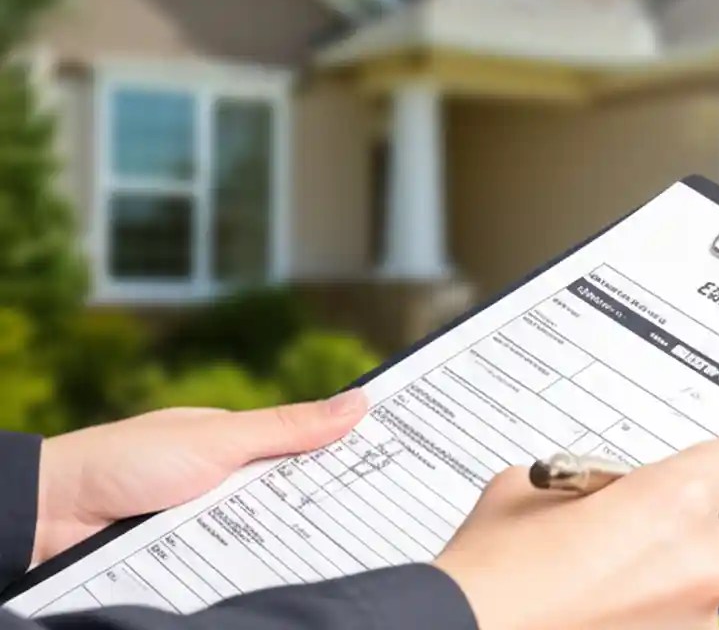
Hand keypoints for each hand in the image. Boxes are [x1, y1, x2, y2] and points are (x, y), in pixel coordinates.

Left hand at [32, 388, 367, 566]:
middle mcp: (235, 485)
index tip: (404, 465)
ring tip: (357, 552)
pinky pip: (243, 566)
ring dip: (299, 543)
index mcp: (245, 445)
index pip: (314, 451)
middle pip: (301, 500)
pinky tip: (299, 576)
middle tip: (392, 518)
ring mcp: (217, 525)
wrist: (53, 514)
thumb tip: (359, 402)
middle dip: (336, 508)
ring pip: (276, 538)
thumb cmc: (128, 460)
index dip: (355, 456)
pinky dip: (263, 569)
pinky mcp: (199, 561)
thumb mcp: (221, 439)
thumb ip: (288, 427)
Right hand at [435, 440, 718, 629]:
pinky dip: (652, 625)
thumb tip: (596, 494)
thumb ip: (586, 485)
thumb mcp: (527, 489)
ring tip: (606, 595)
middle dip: (688, 536)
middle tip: (634, 544)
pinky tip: (601, 621)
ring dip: (670, 589)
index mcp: (673, 503)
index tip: (679, 483)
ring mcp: (694, 626)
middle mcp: (699, 565)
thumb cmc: (492, 574)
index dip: (699, 471)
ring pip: (704, 593)